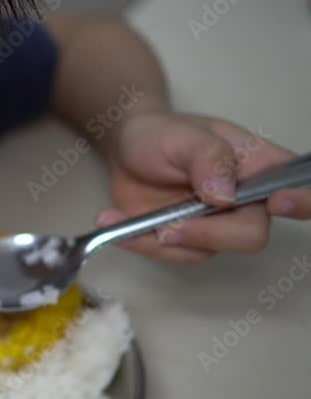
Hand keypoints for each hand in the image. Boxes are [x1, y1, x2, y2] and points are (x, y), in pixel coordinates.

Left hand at [96, 111, 305, 263]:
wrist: (124, 149)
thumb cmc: (161, 134)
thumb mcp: (182, 136)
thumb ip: (207, 158)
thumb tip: (225, 196)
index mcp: (259, 167)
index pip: (296, 187)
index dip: (300, 201)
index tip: (276, 202)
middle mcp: (245, 202)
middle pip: (250, 236)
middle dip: (205, 233)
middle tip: (168, 224)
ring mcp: (215, 225)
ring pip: (204, 251)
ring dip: (162, 239)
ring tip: (124, 219)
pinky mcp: (186, 240)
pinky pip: (172, 255)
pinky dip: (141, 243)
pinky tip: (116, 222)